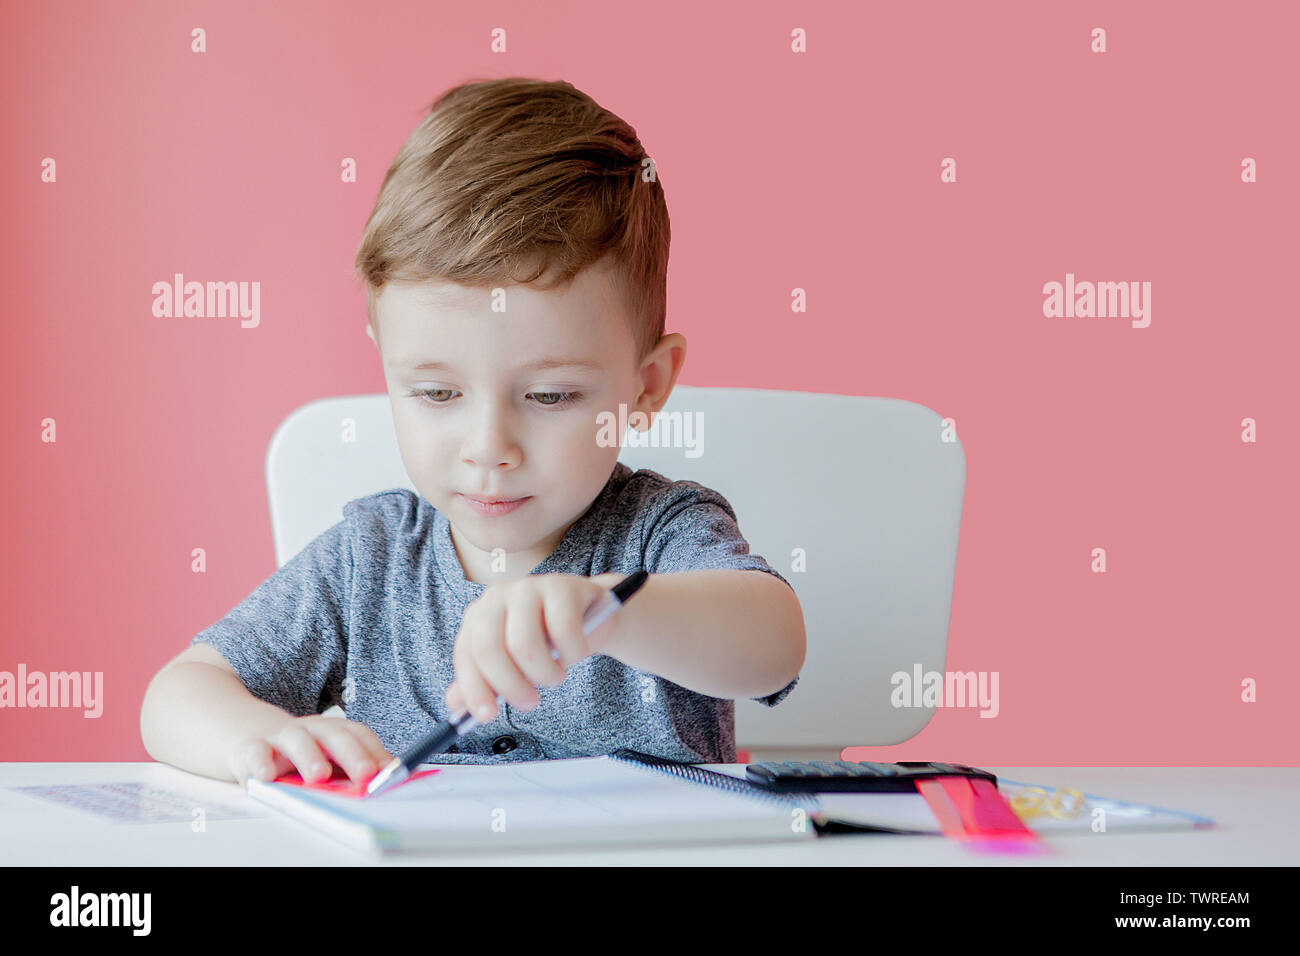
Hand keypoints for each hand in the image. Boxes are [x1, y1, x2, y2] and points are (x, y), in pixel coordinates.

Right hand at [228, 715, 393, 788]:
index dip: (375, 751)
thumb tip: (382, 785)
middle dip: (353, 754)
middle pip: (334, 736)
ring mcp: (279, 737)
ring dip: (309, 757)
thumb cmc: (294, 750)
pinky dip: (260, 763)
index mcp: (332, 731)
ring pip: (297, 740)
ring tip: (319, 776)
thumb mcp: (323, 754)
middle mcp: (310, 730)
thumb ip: (347, 769)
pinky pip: (256, 753)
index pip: (358, 734)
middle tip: (366, 773)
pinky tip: (266, 776)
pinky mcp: (250, 748)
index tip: (390, 770)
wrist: (244, 732)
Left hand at [445, 572, 623, 722]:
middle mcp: (497, 598)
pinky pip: (563, 631)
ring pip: (524, 644)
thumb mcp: (512, 663)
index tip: (487, 716)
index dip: (474, 689)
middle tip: (529, 703)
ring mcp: (529, 589)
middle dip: (510, 685)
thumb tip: (454, 706)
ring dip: (544, 673)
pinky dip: (572, 653)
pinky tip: (576, 653)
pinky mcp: (561, 588)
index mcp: (478, 616)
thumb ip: (484, 681)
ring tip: (555, 677)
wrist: (591, 616)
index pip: (467, 655)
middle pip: (489, 648)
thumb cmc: (546, 640)